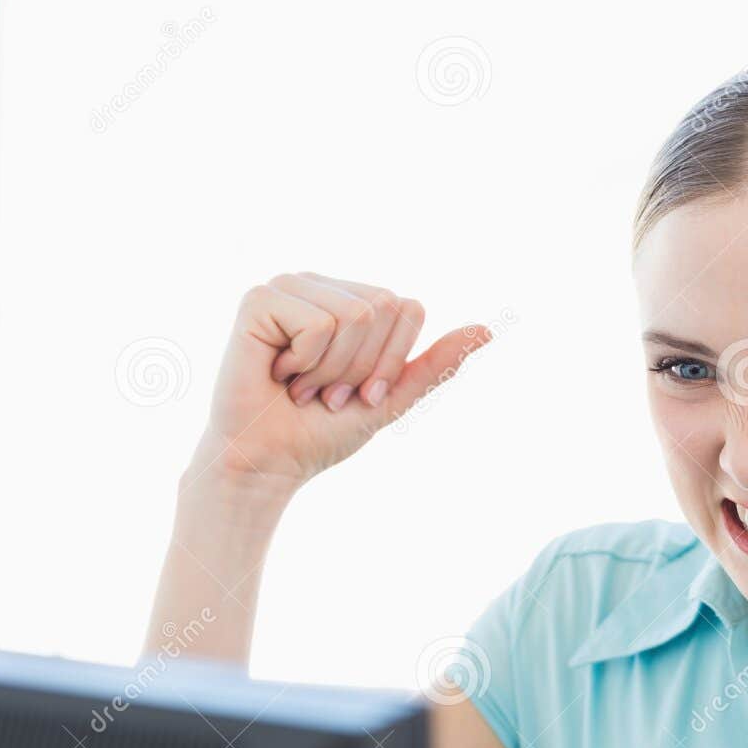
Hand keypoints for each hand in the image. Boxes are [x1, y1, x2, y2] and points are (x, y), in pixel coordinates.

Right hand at [194, 272, 494, 487]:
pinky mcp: (260, 299)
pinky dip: (305, 362)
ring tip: (301, 385)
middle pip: (385, 307)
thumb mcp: (392, 398)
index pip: (408, 309)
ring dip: (332, 370)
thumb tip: (487, 330)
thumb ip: (436, 364)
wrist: (268, 462)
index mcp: (353, 301)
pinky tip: (277, 372)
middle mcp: (322, 285)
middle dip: (363, 366)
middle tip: (325, 392)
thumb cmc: (321, 432)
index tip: (358, 392)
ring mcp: (290, 287)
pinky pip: (318, 323)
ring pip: (354, 315)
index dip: (392, 361)